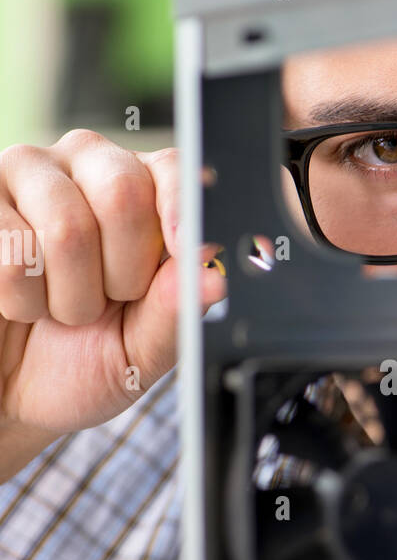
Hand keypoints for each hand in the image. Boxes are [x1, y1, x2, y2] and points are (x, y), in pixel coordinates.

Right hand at [0, 131, 225, 478]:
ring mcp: (27, 175)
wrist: (15, 392)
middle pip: (124, 192)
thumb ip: (176, 314)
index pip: (174, 170)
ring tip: (59, 307)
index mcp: (143, 191)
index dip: (181, 210)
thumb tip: (213, 278)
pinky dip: (21, 300)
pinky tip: (20, 301)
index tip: (183, 251)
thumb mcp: (142, 351)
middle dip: (122, 271)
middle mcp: (87, 167)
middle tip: (108, 300)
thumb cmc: (82, 361)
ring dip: (68, 296)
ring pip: (66, 228)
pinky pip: (11, 254)